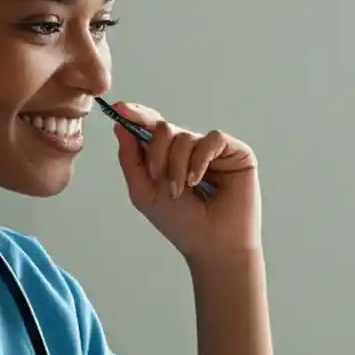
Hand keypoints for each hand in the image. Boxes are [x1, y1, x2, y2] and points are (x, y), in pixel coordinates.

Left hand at [110, 102, 261, 264]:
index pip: (151, 128)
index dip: (136, 115)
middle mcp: (189, 150)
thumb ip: (130, 160)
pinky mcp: (235, 152)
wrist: (213, 245)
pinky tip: (198, 181)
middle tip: (159, 178)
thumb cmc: (182, 225)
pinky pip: (212, 139)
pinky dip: (200, 160)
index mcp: (168, 157)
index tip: (119, 109)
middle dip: (156, 153)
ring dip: (177, 165)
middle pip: (164, 129)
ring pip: (185, 136)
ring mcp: (212, 150)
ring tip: (182, 190)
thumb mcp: (144, 194)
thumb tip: (120, 126)